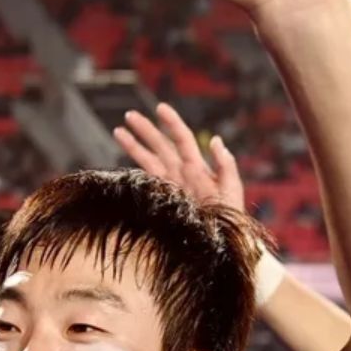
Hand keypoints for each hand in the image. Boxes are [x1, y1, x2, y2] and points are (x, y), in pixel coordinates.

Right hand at [114, 103, 244, 212]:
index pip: (181, 139)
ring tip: (118, 132)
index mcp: (198, 168)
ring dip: (133, 146)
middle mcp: (181, 174)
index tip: (159, 108)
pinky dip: (135, 170)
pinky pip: (146, 181)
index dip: (171, 123)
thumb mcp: (232, 188)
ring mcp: (170, 186)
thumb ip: (225, 164)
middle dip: (145, 129)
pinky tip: (123, 161)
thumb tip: (215, 139)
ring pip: (148, 161)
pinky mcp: (162, 199)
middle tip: (129, 115)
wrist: (219, 242)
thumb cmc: (229, 217)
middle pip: (160, 146)